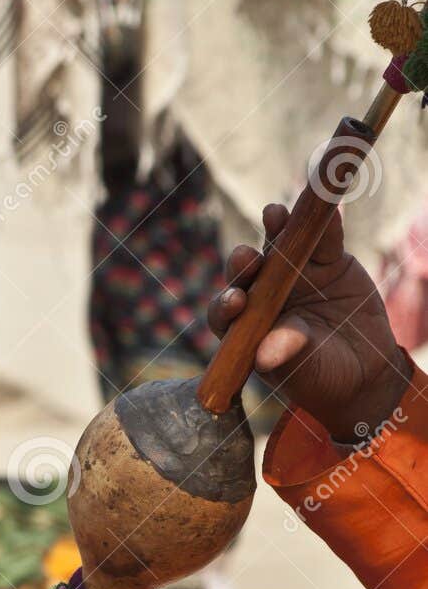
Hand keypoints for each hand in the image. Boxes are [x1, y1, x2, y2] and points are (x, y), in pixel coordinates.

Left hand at [207, 202, 411, 443]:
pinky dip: (325, 225)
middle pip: (247, 272)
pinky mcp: (327, 261)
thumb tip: (266, 355)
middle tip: (248, 257)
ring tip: (274, 215)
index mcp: (247, 326)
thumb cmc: (322, 377)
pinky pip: (325, 239)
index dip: (226, 303)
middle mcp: (264, 295)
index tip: (235, 302)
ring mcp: (294, 274)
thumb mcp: (307, 371)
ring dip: (277, 228)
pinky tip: (327, 212)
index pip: (226, 311)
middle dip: (245, 262)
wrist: (364, 369)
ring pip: (281, 246)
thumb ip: (288, 356)